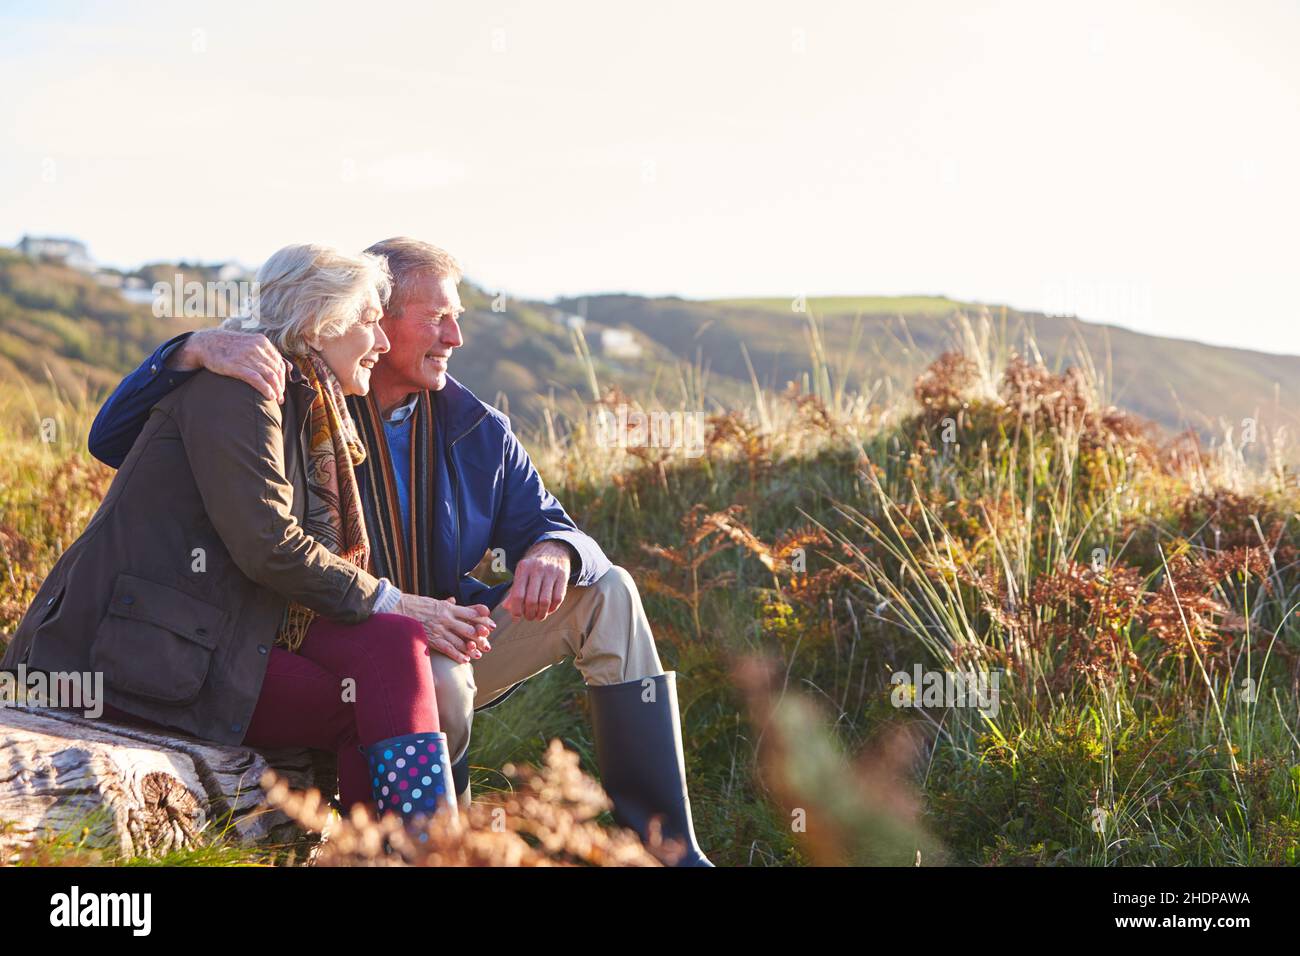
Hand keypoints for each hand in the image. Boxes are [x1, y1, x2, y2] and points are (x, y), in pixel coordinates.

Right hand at [169, 328, 285, 403]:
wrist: (206, 343)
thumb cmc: (230, 347)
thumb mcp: (249, 343)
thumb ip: (265, 353)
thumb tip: (286, 367)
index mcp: (262, 342)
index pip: (279, 363)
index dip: (283, 378)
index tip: (282, 388)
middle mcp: (256, 347)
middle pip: (275, 371)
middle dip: (280, 386)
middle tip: (281, 398)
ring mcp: (246, 356)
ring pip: (269, 375)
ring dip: (276, 390)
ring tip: (277, 400)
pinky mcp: (236, 365)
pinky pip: (257, 379)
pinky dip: (266, 389)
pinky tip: (269, 396)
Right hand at [396, 592, 494, 663]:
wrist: (398, 608)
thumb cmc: (415, 604)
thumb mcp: (433, 602)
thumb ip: (446, 604)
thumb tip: (454, 601)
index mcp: (448, 607)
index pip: (470, 613)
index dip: (483, 619)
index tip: (492, 625)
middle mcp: (446, 618)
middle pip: (468, 628)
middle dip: (480, 637)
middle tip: (488, 644)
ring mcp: (439, 629)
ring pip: (460, 640)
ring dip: (470, 649)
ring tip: (478, 655)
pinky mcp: (431, 638)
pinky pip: (447, 648)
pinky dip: (457, 655)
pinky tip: (464, 660)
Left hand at [500, 540, 571, 622]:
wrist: (554, 549)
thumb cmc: (534, 565)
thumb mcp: (522, 572)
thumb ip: (514, 590)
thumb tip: (507, 608)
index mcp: (523, 568)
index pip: (518, 594)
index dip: (516, 610)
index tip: (516, 617)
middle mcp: (537, 569)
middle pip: (532, 600)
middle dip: (529, 614)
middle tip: (529, 617)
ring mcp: (551, 572)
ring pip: (545, 601)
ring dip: (541, 613)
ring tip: (538, 616)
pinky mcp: (563, 576)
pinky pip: (558, 598)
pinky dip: (553, 608)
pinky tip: (548, 610)